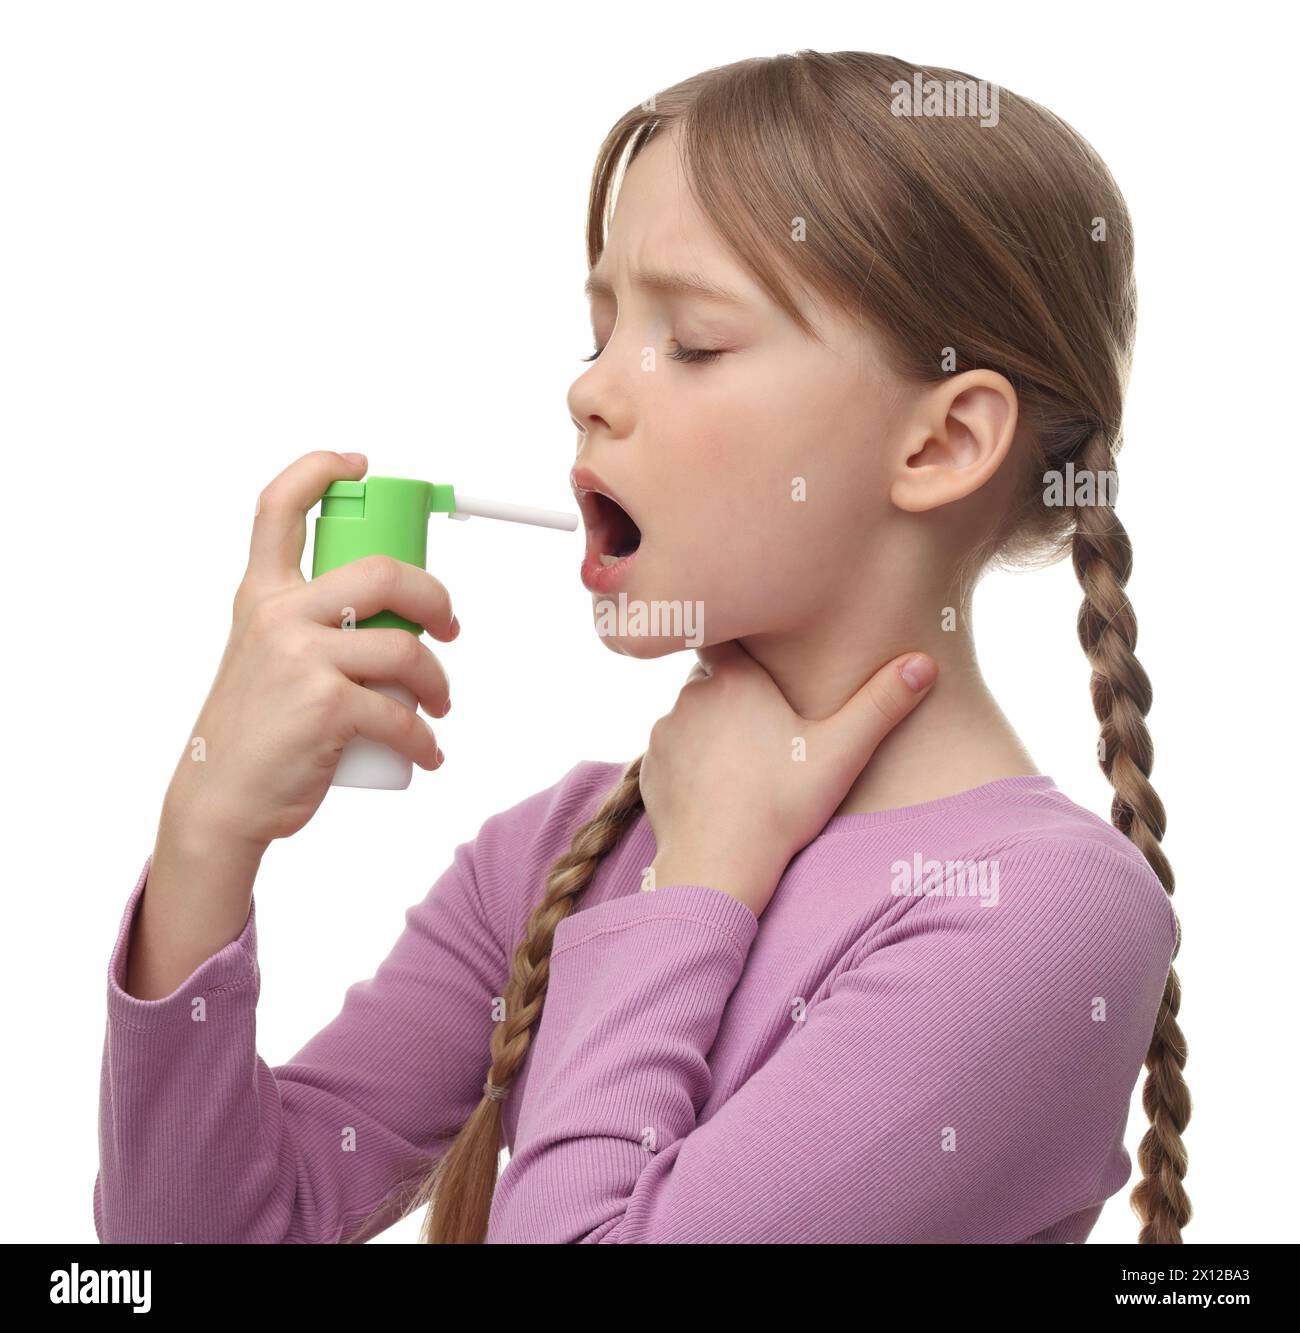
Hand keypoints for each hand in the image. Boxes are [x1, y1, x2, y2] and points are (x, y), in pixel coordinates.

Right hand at [161, 450, 457, 852]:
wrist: (222, 800)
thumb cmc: (258, 730)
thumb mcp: (265, 657)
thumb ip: (309, 625)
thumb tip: (393, 616)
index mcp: (262, 595)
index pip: (280, 508)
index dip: (318, 469)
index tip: (359, 463)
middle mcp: (276, 615)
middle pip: (384, 571)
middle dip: (436, 597)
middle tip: (450, 628)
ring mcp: (301, 657)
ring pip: (406, 648)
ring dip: (439, 682)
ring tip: (439, 705)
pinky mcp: (327, 706)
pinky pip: (403, 713)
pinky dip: (425, 739)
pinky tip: (426, 753)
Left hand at [640, 641, 937, 916]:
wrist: (717, 867)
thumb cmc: (781, 808)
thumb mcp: (842, 754)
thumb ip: (882, 704)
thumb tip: (926, 662)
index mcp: (734, 678)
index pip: (730, 637)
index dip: (748, 651)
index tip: (767, 672)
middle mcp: (690, 695)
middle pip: (713, 678)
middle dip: (736, 694)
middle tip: (769, 728)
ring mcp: (664, 732)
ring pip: (691, 715)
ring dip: (711, 728)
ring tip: (745, 763)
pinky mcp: (649, 767)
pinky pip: (672, 751)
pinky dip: (690, 762)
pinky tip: (718, 787)